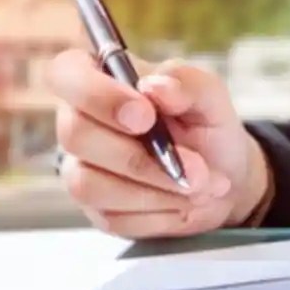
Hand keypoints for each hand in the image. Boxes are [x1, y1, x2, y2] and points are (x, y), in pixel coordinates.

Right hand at [45, 49, 270, 238]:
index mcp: (100, 77)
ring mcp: (82, 168)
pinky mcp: (96, 209)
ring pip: (88, 184)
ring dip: (153, 189)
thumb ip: (187, 83)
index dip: (96, 95)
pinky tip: (185, 201)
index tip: (146, 116)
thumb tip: (156, 86)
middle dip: (139, 157)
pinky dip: (159, 213)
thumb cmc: (207, 126)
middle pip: (74, 134)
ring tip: (200, 186)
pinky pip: (112, 217)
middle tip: (196, 167)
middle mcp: (79, 121)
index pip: (63, 72)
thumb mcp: (211, 96)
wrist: (225, 177)